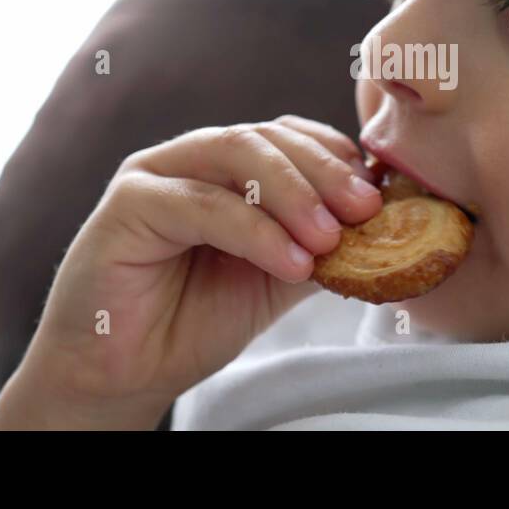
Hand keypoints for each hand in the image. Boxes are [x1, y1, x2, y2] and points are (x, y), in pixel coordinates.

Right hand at [0, 115, 381, 428]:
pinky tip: (290, 262)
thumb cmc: (191, 320)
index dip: (334, 156)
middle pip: (265, 136)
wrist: (124, 374)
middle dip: (323, 171)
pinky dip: (254, 230)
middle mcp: (189, 158)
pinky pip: (202, 203)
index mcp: (224, 167)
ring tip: (329, 239)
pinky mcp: (128, 203)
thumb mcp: (277, 276)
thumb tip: (383, 225)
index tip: (376, 194)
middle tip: (364, 211)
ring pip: (236, 155)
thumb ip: (320, 244)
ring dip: (293, 194)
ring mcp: (155, 173)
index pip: (287, 134)